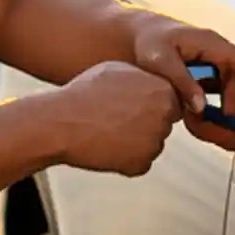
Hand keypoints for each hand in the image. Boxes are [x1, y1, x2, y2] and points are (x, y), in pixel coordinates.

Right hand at [46, 61, 182, 176]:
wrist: (63, 123)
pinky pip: (139, 162)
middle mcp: (164, 118)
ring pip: (151, 143)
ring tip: (107, 131)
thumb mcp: (117, 69)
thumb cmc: (85, 93)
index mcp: (163, 91)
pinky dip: (126, 158)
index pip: (171, 101)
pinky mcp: (141, 165)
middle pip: (163, 123)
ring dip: (136, 140)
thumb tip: (150, 83)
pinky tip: (106, 146)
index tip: (133, 104)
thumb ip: (143, 77)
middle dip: (147, 122)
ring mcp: (154, 143)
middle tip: (118, 118)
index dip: (152, 103)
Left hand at [127, 11, 234, 151]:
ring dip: (219, 121)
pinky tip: (195, 124)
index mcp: (214, 47)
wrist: (129, 39)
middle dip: (233, 115)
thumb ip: (182, 82)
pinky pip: (210, 106)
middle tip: (227, 136)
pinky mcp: (199, 85)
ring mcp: (208, 73)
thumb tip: (202, 106)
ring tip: (207, 133)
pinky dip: (205, 120)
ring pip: (225, 103)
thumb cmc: (147, 41)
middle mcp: (216, 60)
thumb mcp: (160, 59)